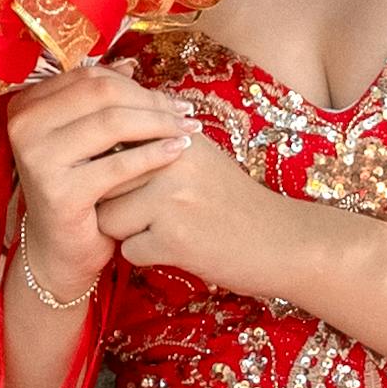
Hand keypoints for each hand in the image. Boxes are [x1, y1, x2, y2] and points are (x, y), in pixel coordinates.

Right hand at [0, 56, 203, 303]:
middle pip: (102, 93)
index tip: (172, 99)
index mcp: (26, 105)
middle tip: (186, 114)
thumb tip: (132, 65)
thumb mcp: (86, 140)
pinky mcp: (58, 191)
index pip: (90, 78)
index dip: (136, 85)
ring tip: (188, 131)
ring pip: (112, 122)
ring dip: (158, 124)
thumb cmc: (79, 190)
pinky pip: (118, 164)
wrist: (61, 250)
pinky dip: (154, 155)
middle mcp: (23, 126)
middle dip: (151, 101)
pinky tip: (178, 152)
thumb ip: (102, 102)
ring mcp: (36, 158)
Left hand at [90, 109, 289, 295]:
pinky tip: (178, 249)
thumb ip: (156, 139)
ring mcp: (172, 199)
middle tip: (147, 212)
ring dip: (128, 232)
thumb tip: (102, 130)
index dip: (108, 167)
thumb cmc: (234, 202)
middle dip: (113, 201)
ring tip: (164, 229)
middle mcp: (172, 160)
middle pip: (103, 181)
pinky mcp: (174, 239)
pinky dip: (147, 257)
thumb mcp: (200, 156)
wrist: (284, 242)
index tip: (125, 182)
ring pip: (108, 219)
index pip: (111, 143)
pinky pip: (129, 251)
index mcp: (176, 134)